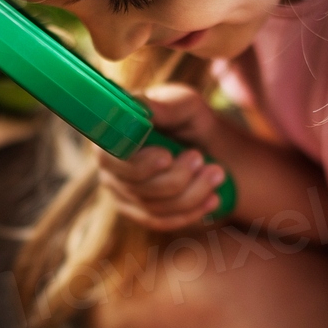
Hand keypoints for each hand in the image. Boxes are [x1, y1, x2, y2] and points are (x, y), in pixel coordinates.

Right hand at [98, 83, 230, 230]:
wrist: (207, 148)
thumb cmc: (189, 121)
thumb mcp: (186, 105)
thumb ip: (166, 106)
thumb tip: (144, 109)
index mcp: (112, 135)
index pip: (111, 157)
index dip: (138, 162)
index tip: (168, 157)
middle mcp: (110, 167)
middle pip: (135, 186)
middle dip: (174, 177)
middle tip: (201, 158)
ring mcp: (123, 193)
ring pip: (153, 206)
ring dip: (192, 193)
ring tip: (217, 172)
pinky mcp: (140, 214)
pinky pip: (162, 222)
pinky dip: (192, 212)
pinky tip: (213, 198)